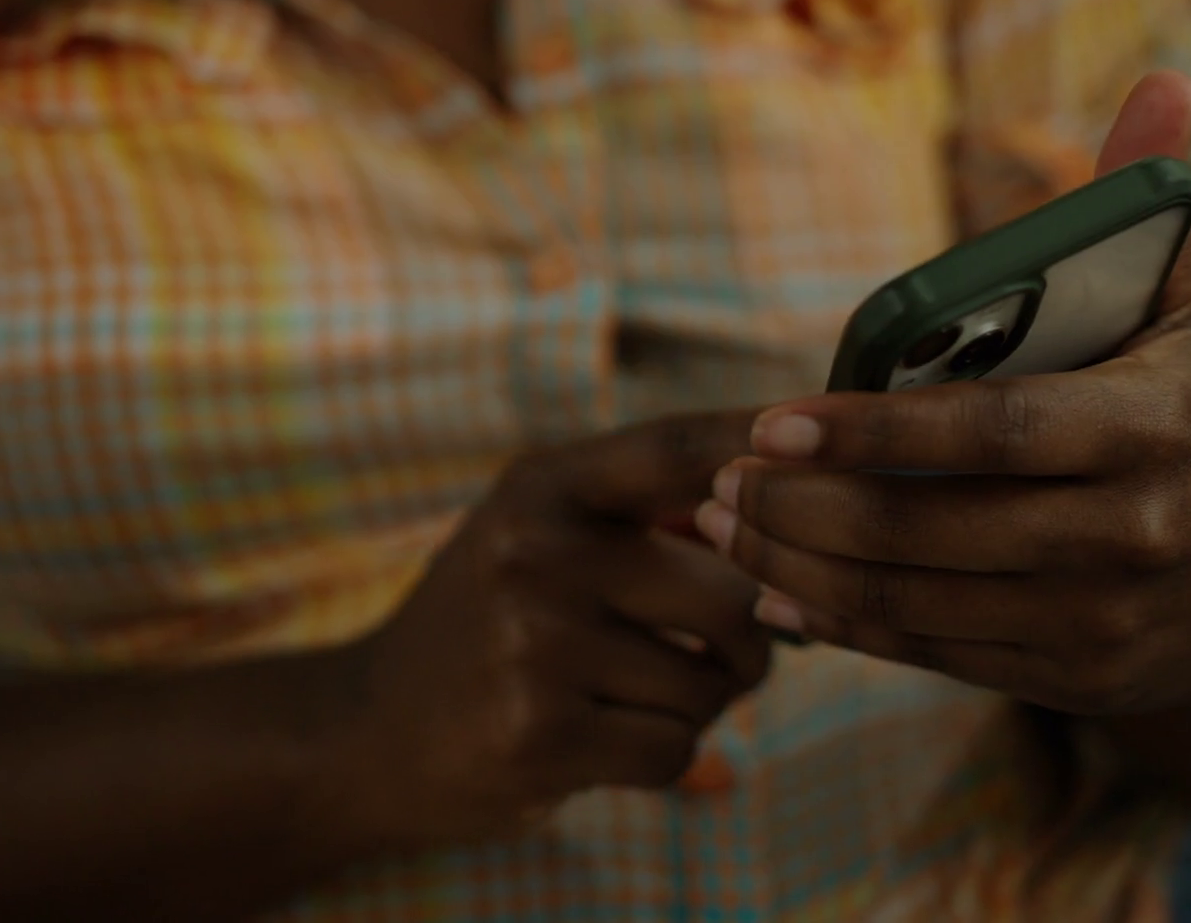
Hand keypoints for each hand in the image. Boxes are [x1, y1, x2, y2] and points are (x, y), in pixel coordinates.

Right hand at [351, 413, 772, 845]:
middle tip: (722, 659)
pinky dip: (663, 756)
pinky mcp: (538, 732)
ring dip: (699, 704)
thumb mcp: (538, 536)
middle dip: (750, 639)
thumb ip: (646, 513)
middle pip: (732, 589)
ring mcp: (533, 641)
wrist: (366, 732)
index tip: (825, 435)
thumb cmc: (488, 627)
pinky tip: (603, 740)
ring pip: (712, 682)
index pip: (676, 446)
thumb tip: (799, 503)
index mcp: (543, 486)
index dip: (759, 439)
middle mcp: (535, 549)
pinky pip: (675, 748)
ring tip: (632, 695)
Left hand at [693, 72, 1190, 724]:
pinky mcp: (1082, 678)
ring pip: (918, 604)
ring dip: (801, 568)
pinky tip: (777, 593)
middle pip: (931, 530)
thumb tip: (1157, 83)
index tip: (771, 420)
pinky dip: (847, 626)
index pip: (990, 431)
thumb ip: (1148, 201)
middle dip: (805, 508)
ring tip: (721, 522)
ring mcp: (1106, 622)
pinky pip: (939, 655)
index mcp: (1155, 427)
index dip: (872, 432)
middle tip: (719, 474)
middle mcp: (1133, 535)